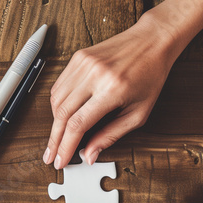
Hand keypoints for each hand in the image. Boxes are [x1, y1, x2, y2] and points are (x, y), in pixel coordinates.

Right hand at [43, 12, 181, 168]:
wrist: (152, 41)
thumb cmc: (150, 77)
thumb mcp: (138, 113)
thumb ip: (111, 135)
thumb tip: (89, 154)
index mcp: (113, 90)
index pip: (78, 124)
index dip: (65, 146)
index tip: (60, 161)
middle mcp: (95, 75)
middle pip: (62, 114)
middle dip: (54, 140)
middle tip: (50, 156)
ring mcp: (84, 63)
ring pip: (56, 100)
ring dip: (55, 123)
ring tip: (58, 138)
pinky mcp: (78, 57)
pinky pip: (59, 86)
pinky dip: (57, 104)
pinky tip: (62, 116)